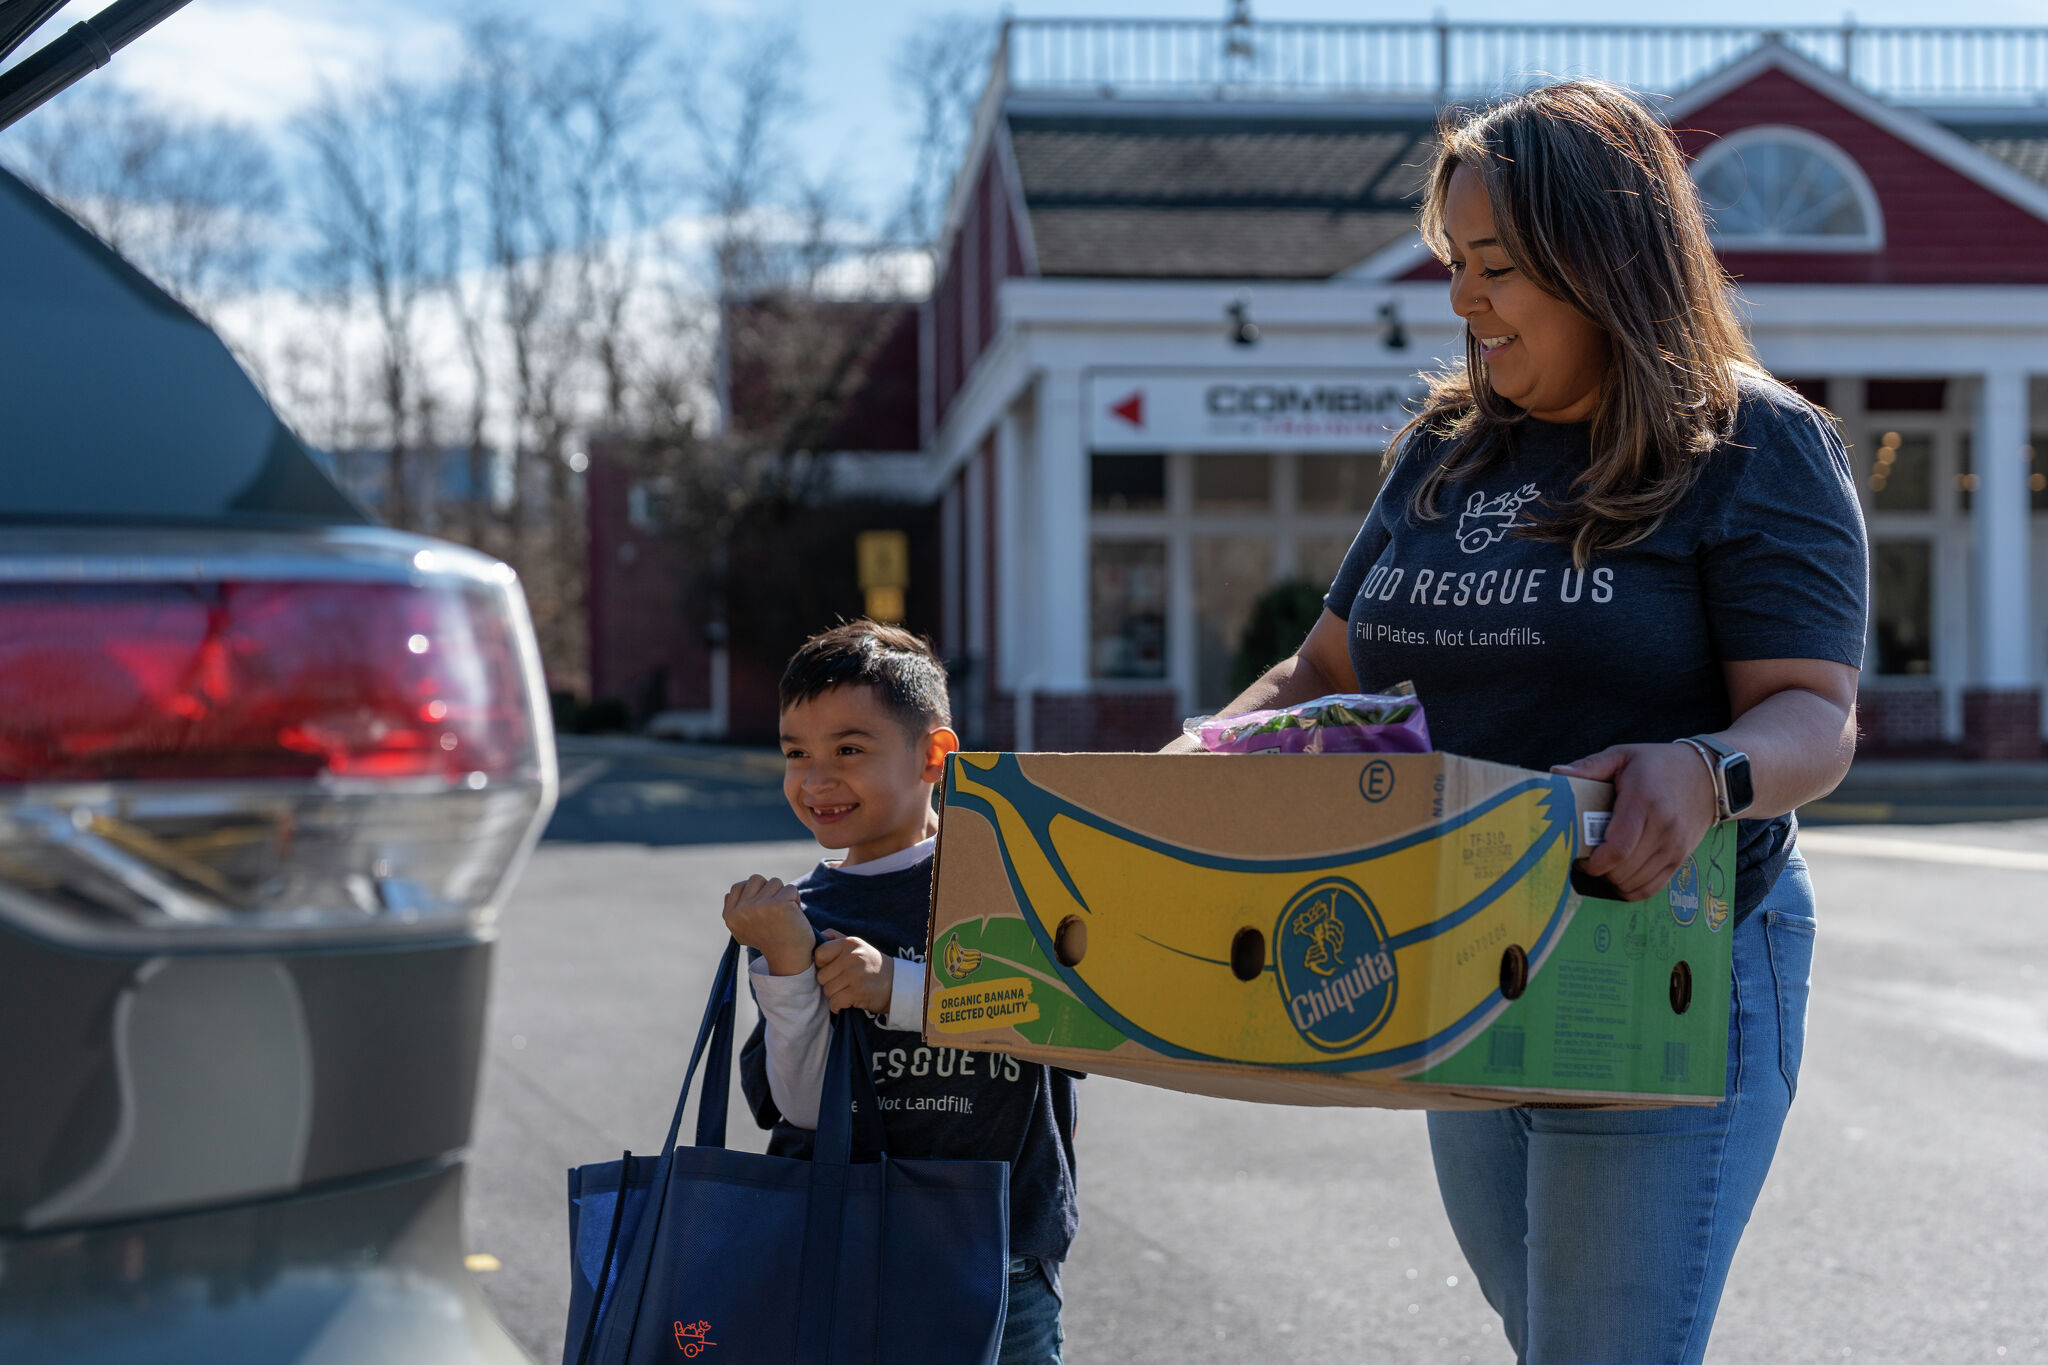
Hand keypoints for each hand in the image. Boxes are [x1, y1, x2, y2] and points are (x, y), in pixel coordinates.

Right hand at [721, 875, 812, 975]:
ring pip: (774, 882)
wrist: (789, 958)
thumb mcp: (743, 931)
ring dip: (783, 894)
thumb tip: (729, 894)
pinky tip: (794, 915)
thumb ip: (734, 912)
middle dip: (769, 890)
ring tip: (785, 913)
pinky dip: (795, 899)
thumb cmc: (769, 942)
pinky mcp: (778, 904)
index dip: (754, 893)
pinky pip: (790, 888)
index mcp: (730, 916)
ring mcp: (759, 906)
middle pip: (756, 879)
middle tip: (775, 910)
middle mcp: (742, 911)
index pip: (738, 886)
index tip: (763, 911)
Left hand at [814, 930, 893, 1015]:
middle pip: (822, 976)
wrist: (898, 984)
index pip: (819, 954)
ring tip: (847, 991)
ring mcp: (855, 974)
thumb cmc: (872, 965)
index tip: (832, 969)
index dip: (822, 965)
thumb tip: (819, 935)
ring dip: (834, 995)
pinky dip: (837, 1006)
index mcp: (849, 943)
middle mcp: (852, 956)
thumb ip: (836, 938)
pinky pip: (835, 1002)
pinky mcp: (858, 992)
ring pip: (828, 990)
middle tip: (842, 983)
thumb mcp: (858, 945)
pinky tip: (846, 1002)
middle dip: (829, 982)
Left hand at [1552, 743, 1717, 901]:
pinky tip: (1620, 879)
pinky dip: (1632, 890)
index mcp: (1643, 801)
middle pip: (1625, 868)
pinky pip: (1654, 888)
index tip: (1580, 860)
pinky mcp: (1681, 857)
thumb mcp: (1623, 755)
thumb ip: (1589, 766)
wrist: (1708, 775)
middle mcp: (1663, 827)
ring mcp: (1675, 845)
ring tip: (1602, 867)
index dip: (1595, 863)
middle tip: (1586, 862)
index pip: (1618, 847)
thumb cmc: (1658, 764)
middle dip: (1600, 872)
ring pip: (1637, 881)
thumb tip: (1556, 772)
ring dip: (1614, 881)